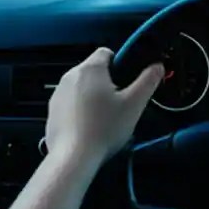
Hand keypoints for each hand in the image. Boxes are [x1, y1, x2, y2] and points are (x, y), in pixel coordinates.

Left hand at [45, 48, 163, 168]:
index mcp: (90, 68)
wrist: (73, 157)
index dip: (120, 64)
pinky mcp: (51, 111)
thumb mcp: (134, 104)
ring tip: (104, 119)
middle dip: (107, 83)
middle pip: (93, 71)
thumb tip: (157, 66)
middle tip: (119, 104)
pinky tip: (88, 128)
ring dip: (92, 97)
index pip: (106, 52)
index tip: (127, 83)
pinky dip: (79, 110)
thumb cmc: (105, 128)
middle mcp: (70, 75)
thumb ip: (148, 81)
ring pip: (81, 87)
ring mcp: (58, 93)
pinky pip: (70, 103)